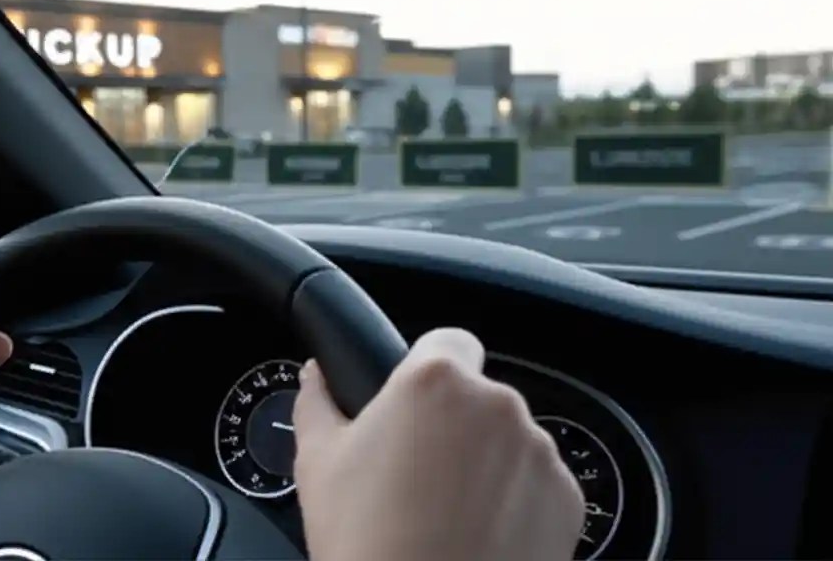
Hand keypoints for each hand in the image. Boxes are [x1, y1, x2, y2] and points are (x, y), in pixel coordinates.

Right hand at [292, 328, 584, 560]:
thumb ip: (317, 402)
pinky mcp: (566, 500)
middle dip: (452, 424)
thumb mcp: (318, 464)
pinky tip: (476, 534)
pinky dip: (515, 501)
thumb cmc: (367, 543)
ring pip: (509, 440)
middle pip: (477, 395)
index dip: (426, 370)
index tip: (411, 406)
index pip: (446, 340)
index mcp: (434, 380)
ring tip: (444, 513)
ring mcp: (539, 453)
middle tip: (415, 472)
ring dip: (485, 463)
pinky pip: (537, 484)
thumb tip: (314, 377)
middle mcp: (497, 405)